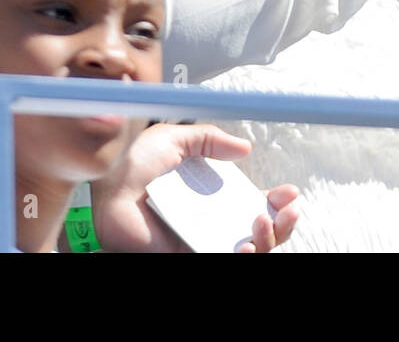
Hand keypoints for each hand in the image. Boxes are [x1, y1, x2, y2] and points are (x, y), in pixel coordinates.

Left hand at [90, 122, 299, 252]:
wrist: (108, 181)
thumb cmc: (133, 162)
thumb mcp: (179, 140)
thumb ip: (211, 140)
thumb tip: (245, 149)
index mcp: (213, 196)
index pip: (256, 205)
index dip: (278, 203)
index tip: (290, 192)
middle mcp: (211, 220)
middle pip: (261, 234)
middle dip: (283, 226)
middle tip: (286, 211)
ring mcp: (200, 239)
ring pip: (249, 252)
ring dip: (267, 242)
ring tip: (260, 224)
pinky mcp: (186, 252)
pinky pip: (220, 259)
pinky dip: (242, 257)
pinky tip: (245, 246)